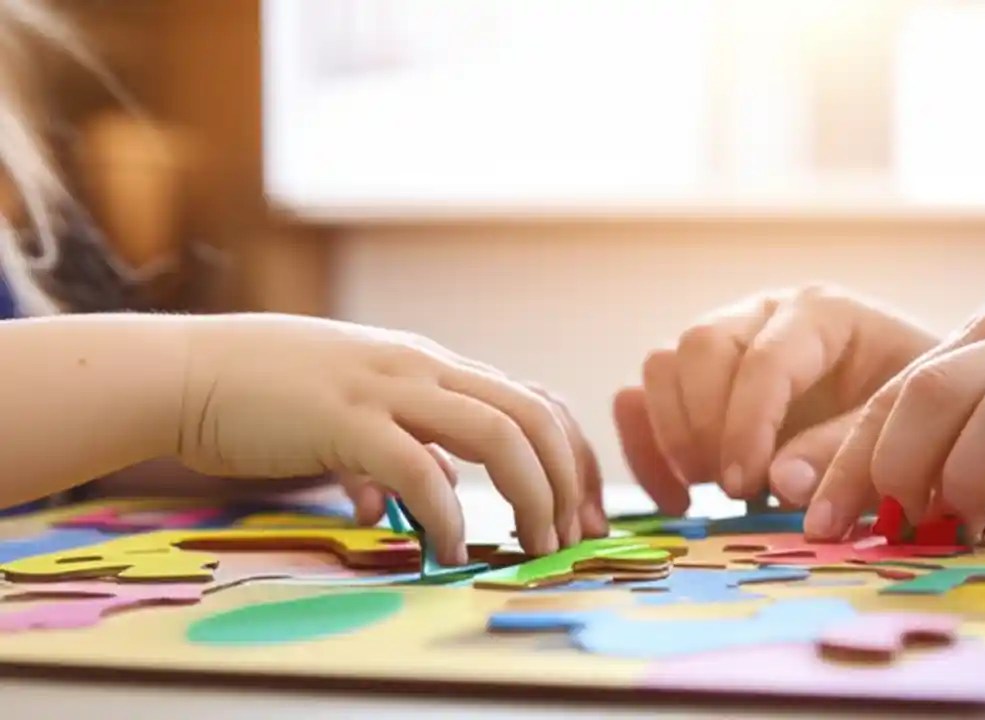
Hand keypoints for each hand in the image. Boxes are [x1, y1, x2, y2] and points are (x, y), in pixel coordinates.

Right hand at [177, 314, 605, 563]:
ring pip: (498, 433)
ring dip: (532, 496)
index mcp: (430, 365)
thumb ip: (383, 453)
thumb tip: (396, 504)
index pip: (533, 400)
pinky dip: (447, 517)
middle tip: (575, 538)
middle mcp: (422, 368)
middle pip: (535, 414)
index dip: (572, 456)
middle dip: (570, 480)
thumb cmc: (261, 395)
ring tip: (535, 547)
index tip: (581, 510)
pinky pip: (420, 470)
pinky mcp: (345, 419)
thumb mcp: (345, 414)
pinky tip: (445, 553)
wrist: (182, 371)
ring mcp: (386, 388)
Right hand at [614, 286, 935, 514]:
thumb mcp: (895, 427)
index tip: (743, 486)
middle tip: (733, 489)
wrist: (916, 407)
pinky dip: (646, 447)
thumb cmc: (910, 411)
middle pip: (697, 346)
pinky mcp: (697, 379)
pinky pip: (641, 397)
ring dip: (673, 435)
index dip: (746, 424)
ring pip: (662, 366)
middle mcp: (761, 315)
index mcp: (820, 313)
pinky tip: (679, 498)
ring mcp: (724, 341)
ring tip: (710, 491)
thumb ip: (841, 451)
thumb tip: (778, 481)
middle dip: (705, 426)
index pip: (762, 358)